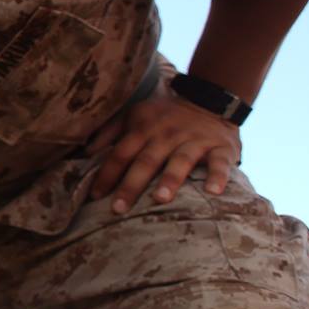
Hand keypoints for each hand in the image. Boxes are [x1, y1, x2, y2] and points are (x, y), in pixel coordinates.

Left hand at [87, 85, 240, 212]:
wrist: (210, 100)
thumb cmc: (165, 117)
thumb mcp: (135, 115)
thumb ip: (110, 132)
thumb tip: (86, 150)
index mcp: (144, 129)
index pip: (121, 153)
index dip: (107, 174)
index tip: (95, 196)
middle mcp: (167, 135)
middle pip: (146, 160)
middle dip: (131, 184)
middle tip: (118, 208)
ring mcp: (195, 141)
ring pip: (181, 160)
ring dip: (170, 179)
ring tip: (160, 199)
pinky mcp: (221, 147)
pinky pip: (220, 163)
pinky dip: (218, 176)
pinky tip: (213, 192)